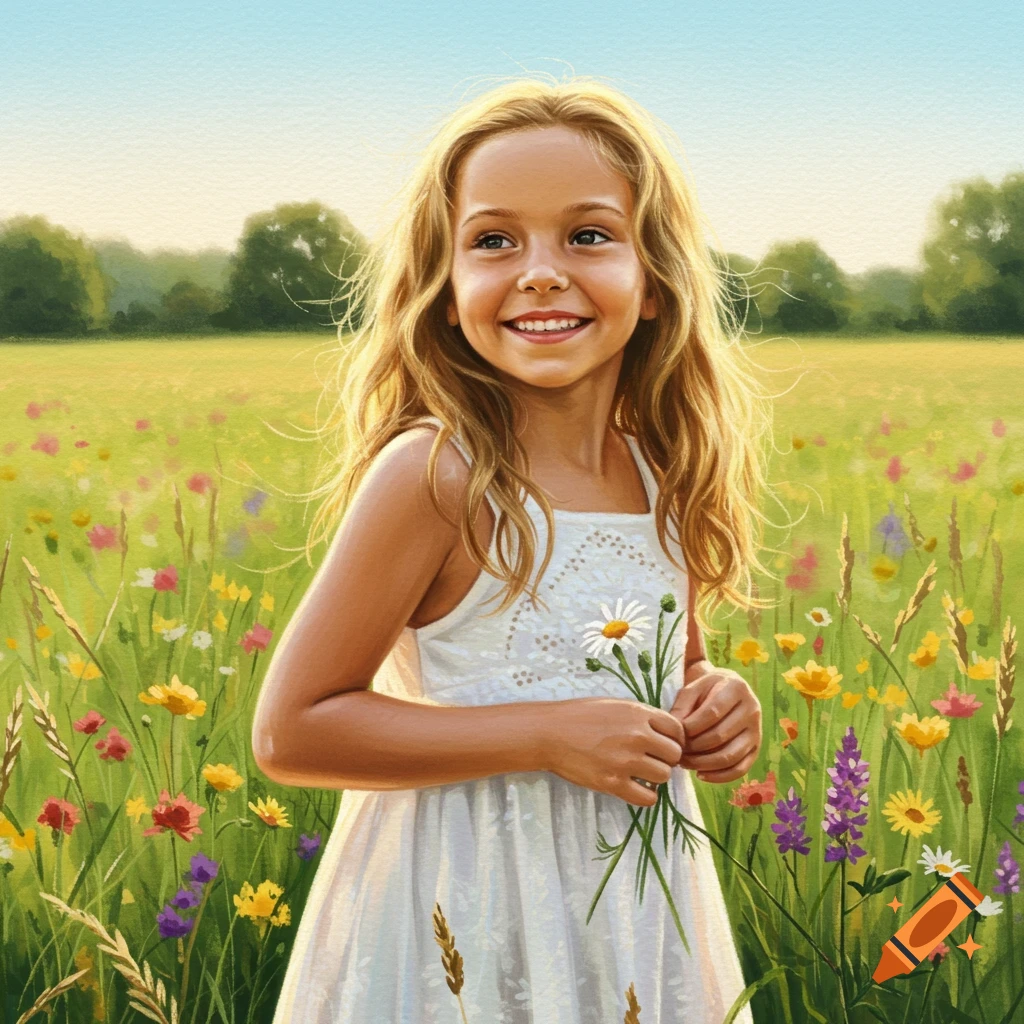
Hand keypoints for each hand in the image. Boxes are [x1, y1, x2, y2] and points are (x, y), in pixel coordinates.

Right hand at [541, 697, 684, 806]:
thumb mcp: (615, 705)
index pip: (677, 730)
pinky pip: (647, 798)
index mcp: (638, 713)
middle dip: (666, 758)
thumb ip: (641, 717)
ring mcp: (625, 760)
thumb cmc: (580, 716)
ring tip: (641, 772)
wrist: (550, 732)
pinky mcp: (613, 782)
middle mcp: (636, 735)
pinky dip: (646, 795)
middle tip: (652, 759)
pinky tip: (635, 787)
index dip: (675, 739)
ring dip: (655, 776)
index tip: (665, 744)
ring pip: (663, 776)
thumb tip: (665, 734)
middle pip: (674, 754)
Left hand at [670, 662, 761, 783]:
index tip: (676, 734)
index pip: (712, 712)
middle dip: (694, 747)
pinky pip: (740, 769)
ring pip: (730, 755)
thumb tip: (676, 733)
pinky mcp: (756, 748)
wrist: (726, 691)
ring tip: (684, 763)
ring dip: (703, 764)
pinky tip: (700, 774)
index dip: (691, 727)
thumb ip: (681, 707)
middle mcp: (752, 709)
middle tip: (676, 752)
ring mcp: (756, 730)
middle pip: (720, 736)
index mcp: (736, 688)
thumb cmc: (705, 690)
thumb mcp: (692, 689)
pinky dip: (719, 776)